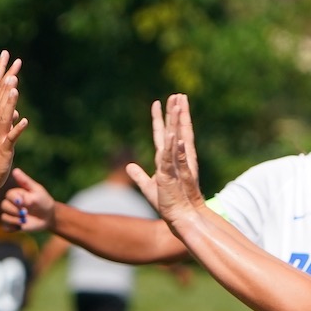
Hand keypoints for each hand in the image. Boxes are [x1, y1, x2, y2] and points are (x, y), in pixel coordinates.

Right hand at [0, 64, 28, 189]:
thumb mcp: (3, 140)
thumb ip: (9, 125)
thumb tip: (16, 115)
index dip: (5, 81)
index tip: (10, 65)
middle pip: (0, 99)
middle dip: (7, 81)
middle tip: (13, 62)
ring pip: (4, 114)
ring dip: (9, 100)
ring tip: (15, 85)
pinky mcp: (3, 148)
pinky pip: (11, 137)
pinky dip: (18, 129)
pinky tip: (25, 120)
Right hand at [0, 167, 52, 231]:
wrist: (48, 216)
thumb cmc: (43, 200)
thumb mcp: (36, 190)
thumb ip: (25, 182)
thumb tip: (15, 170)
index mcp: (16, 194)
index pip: (9, 195)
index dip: (14, 199)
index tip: (22, 202)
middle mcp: (11, 204)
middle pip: (4, 206)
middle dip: (14, 211)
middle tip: (26, 213)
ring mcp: (11, 214)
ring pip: (4, 217)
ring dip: (14, 220)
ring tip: (24, 221)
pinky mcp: (12, 225)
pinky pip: (5, 227)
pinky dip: (12, 228)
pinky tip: (20, 227)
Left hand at [128, 94, 203, 222]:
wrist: (182, 215)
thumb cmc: (168, 203)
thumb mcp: (149, 187)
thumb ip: (139, 175)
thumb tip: (129, 166)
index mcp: (166, 159)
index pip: (162, 134)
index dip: (159, 119)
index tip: (156, 102)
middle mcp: (175, 157)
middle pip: (174, 129)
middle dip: (175, 112)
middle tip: (176, 94)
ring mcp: (178, 163)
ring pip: (177, 137)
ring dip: (177, 120)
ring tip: (179, 103)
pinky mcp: (176, 173)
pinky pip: (174, 156)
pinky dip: (173, 145)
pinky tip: (172, 132)